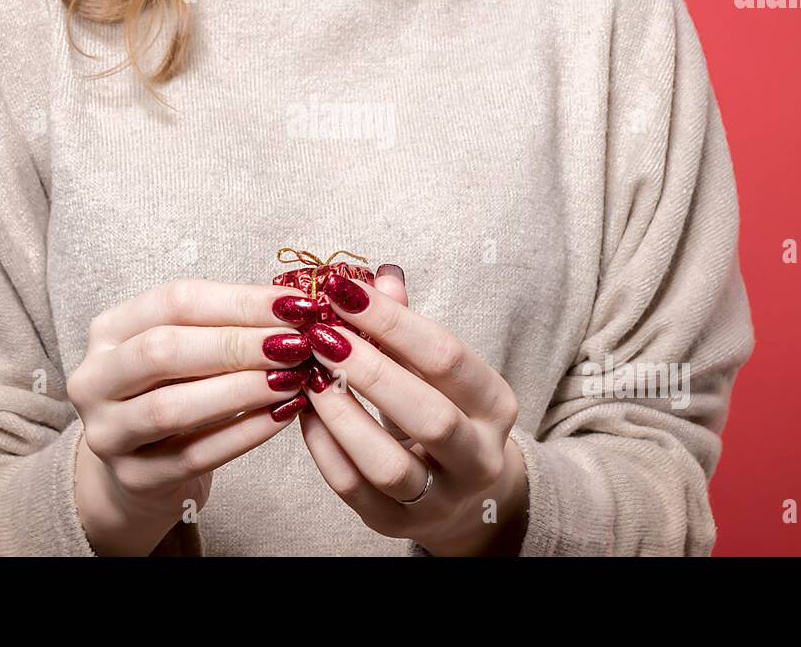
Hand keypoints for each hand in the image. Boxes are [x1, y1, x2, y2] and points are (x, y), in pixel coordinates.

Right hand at [67, 279, 312, 554]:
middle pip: (164, 351)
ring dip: (242, 389)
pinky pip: (195, 455)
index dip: (238, 301)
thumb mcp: (186, 347)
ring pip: (172, 407)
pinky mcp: (135, 478)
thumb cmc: (172, 391)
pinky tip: (282, 416)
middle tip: (296, 343)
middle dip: (238, 344)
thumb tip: (294, 307)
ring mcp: (108, 433)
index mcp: (109, 331)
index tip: (294, 305)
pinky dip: (244, 433)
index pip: (174, 302)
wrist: (138, 466)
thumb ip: (226, 325)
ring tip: (293, 378)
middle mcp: (94, 379)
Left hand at [298, 267, 528, 555]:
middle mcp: (478, 457)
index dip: (393, 322)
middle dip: (370, 371)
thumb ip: (409, 328)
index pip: (448, 358)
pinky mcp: (396, 524)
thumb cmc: (446, 413)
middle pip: (429, 416)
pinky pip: (353, 489)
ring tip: (309, 374)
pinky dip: (324, 448)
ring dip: (343, 415)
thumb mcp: (439, 371)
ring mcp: (440, 499)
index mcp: (495, 405)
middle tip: (321, 334)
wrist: (465, 496)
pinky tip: (305, 411)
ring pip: (389, 464)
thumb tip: (381, 276)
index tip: (344, 291)